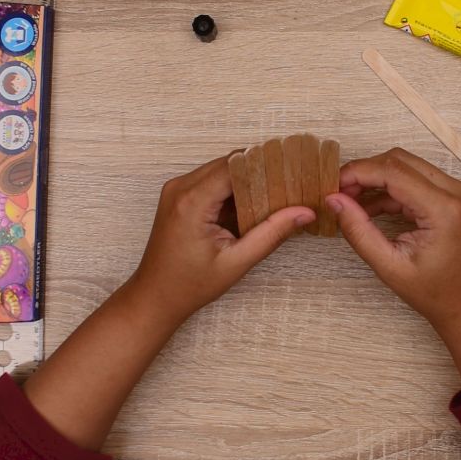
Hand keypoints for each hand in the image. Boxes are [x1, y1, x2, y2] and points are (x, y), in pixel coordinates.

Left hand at [131, 154, 315, 323]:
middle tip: (290, 183)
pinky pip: (210, 181)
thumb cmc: (190, 284)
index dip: (265, 164)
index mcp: (192, 201)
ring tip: (276, 194)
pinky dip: (232, 188)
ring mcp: (176, 190)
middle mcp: (180, 188)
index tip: (292, 168)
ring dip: (246, 179)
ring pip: (221, 169)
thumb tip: (305, 213)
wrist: (155, 296)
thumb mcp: (237, 261)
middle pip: (228, 163)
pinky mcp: (178, 196)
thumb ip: (272, 233)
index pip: (235, 165)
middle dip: (259, 171)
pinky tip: (251, 205)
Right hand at [326, 148, 460, 397]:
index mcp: (444, 208)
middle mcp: (455, 192)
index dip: (359, 172)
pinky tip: (369, 208)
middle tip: (340, 192)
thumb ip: (358, 230)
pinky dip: (389, 189)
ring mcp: (457, 191)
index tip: (333, 184)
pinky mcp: (451, 196)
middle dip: (365, 172)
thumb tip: (333, 200)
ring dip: (376, 179)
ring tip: (351, 201)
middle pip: (400, 161)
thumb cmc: (433, 291)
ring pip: (406, 166)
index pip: (393, 171)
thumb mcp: (388, 265)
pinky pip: (414, 179)